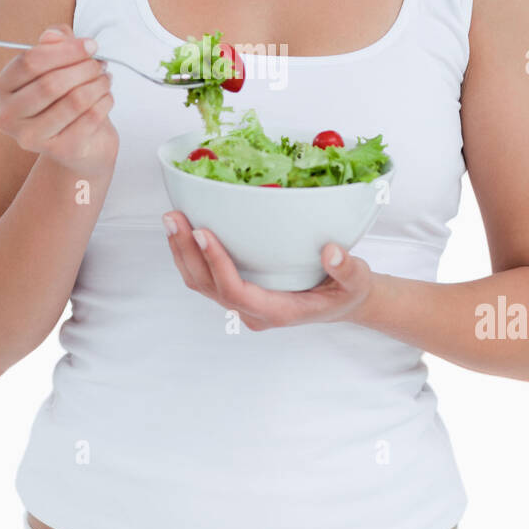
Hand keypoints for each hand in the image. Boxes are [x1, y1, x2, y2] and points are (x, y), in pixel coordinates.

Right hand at [0, 24, 118, 177]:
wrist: (79, 141)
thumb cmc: (64, 95)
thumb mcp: (59, 63)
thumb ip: (55, 43)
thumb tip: (52, 35)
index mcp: (3, 87)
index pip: (29, 61)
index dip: (65, 50)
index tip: (90, 45)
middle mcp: (9, 115)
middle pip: (51, 83)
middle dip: (84, 68)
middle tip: (100, 64)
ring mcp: (31, 138)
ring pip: (74, 101)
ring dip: (98, 84)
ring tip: (106, 78)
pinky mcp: (59, 151)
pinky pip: (90, 119)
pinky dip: (105, 102)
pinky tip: (107, 97)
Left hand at [161, 210, 373, 330]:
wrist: (343, 302)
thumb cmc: (347, 292)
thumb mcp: (356, 281)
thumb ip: (348, 269)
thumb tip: (332, 252)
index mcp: (277, 311)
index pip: (236, 292)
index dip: (216, 264)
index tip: (203, 233)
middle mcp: (252, 310)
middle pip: (208, 286)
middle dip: (187, 252)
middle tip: (175, 217)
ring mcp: (242, 302)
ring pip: (200, 282)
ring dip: (182, 252)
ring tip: (172, 218)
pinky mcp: (237, 290)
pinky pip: (205, 276)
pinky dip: (191, 253)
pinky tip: (185, 228)